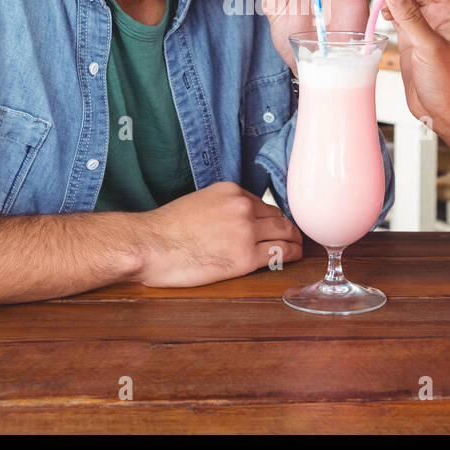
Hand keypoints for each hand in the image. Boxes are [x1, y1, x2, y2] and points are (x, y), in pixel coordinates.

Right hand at [136, 181, 302, 286]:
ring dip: (294, 240)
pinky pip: (279, 254)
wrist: (150, 245)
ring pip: (284, 233)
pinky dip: (291, 255)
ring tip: (299, 247)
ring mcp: (246, 231)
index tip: (275, 225)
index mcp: (230, 191)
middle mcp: (242, 207)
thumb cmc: (164, 229)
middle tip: (294, 236)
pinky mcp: (245, 257)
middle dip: (287, 227)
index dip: (270, 217)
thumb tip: (232, 221)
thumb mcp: (197, 203)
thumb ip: (220, 208)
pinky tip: (295, 257)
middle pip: (277, 216)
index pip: (261, 203)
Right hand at [373, 0, 449, 135]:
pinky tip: (381, 14)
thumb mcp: (427, 47)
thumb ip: (409, 17)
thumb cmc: (445, 83)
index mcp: (449, 12)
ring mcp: (424, 26)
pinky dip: (388, 10)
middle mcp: (437, 15)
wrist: (443, 110)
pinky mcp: (412, 38)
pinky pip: (399, 15)